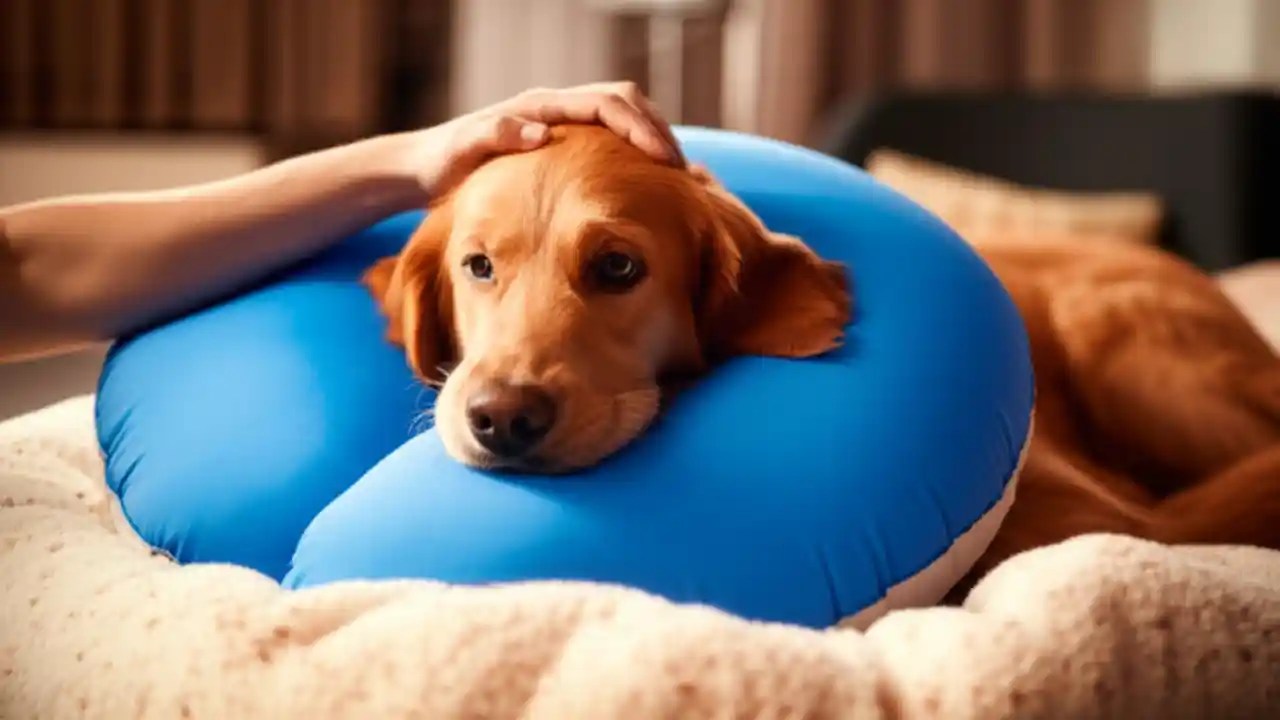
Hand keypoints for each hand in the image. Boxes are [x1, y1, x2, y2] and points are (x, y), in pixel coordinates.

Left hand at [403, 82, 684, 200]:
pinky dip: (633, 148)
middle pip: (624, 101)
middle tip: (680, 167)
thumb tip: (541, 133)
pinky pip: (608, 134)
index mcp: (540, 106)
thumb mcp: (464, 152)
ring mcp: (559, 121)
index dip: (639, 126)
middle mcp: (554, 107)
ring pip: (621, 114)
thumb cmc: (444, 162)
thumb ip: (497, 136)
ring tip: (673, 173)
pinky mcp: (560, 139)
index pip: (606, 103)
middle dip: (657, 128)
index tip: (663, 156)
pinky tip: (645, 179)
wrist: (425, 164)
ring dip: (650, 136)